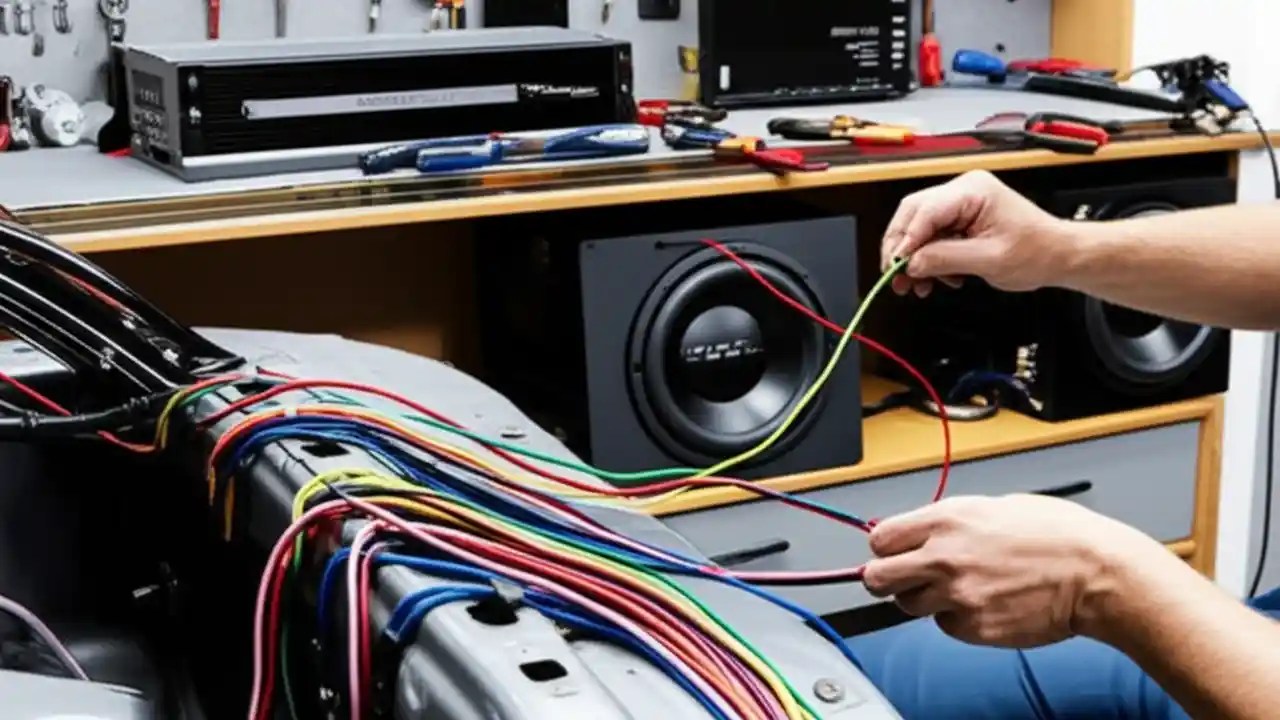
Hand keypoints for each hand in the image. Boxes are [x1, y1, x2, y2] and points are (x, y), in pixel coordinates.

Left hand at [861, 494, 1170, 647]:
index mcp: (946, 519)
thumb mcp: (996, 506)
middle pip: (876, 578)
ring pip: (908, 605)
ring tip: (960, 588)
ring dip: (924, 599)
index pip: (880, 539)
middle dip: (884, 579)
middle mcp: (943, 556)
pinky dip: (958, 619)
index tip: (893, 553)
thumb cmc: (1057, 534)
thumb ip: (951, 520)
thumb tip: (920, 531)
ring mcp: (957, 595)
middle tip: (903, 579)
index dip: (884, 548)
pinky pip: (945, 625)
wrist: (1096, 573)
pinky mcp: (974, 627)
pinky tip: (986, 603)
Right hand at [880, 170, 1077, 296]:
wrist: (1058, 256)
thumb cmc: (1037, 251)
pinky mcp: (961, 218)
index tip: (896, 266)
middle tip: (897, 278)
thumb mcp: (989, 260)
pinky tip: (935, 277)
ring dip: (914, 258)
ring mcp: (961, 204)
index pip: (924, 212)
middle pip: (913, 216)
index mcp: (973, 191)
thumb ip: (945, 259)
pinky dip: (928, 259)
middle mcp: (964, 191)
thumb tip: (911, 263)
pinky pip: (932, 236)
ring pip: (918, 228)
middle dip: (902, 249)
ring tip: (916, 284)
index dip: (905, 241)